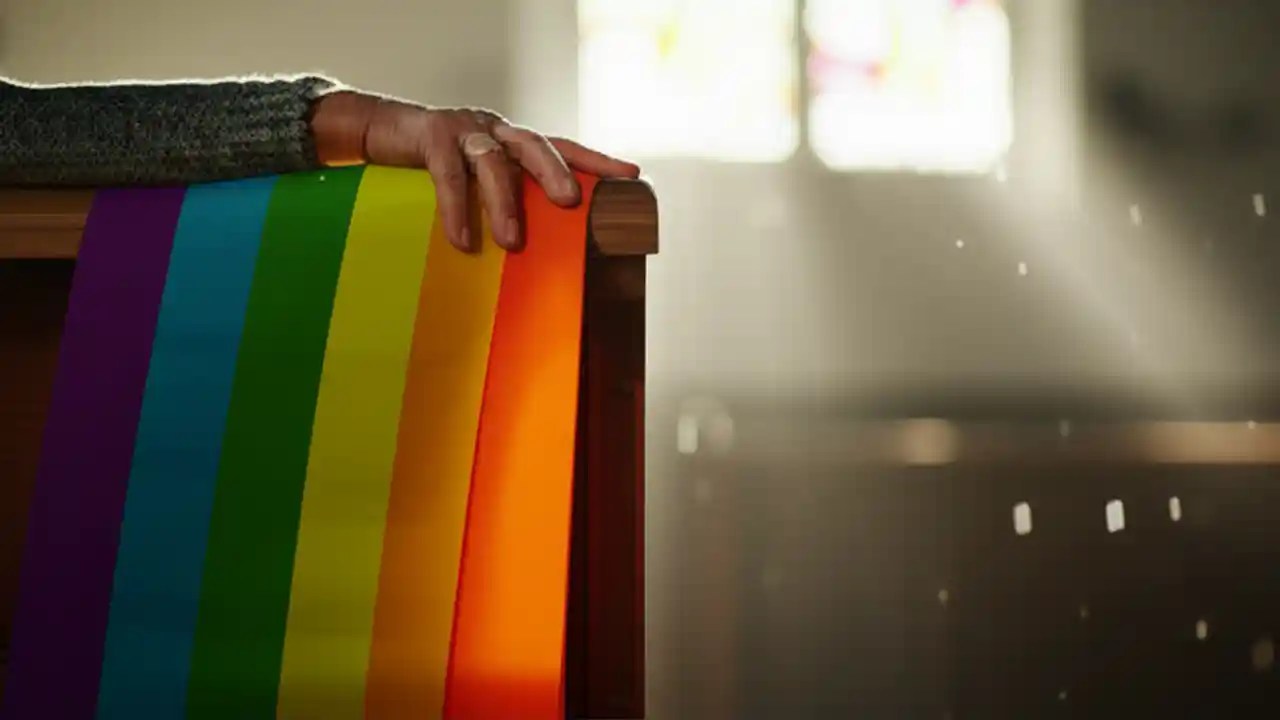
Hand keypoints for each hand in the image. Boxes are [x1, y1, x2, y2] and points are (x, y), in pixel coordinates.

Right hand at [309, 90, 639, 251]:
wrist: (377, 131)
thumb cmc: (435, 165)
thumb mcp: (475, 180)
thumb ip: (504, 199)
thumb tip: (530, 251)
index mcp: (513, 140)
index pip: (564, 145)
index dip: (597, 160)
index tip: (632, 175)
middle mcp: (496, 130)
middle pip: (535, 143)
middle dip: (556, 171)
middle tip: (571, 201)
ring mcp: (464, 128)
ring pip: (492, 161)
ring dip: (503, 203)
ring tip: (511, 241)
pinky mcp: (430, 135)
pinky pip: (447, 175)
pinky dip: (456, 209)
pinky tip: (461, 240)